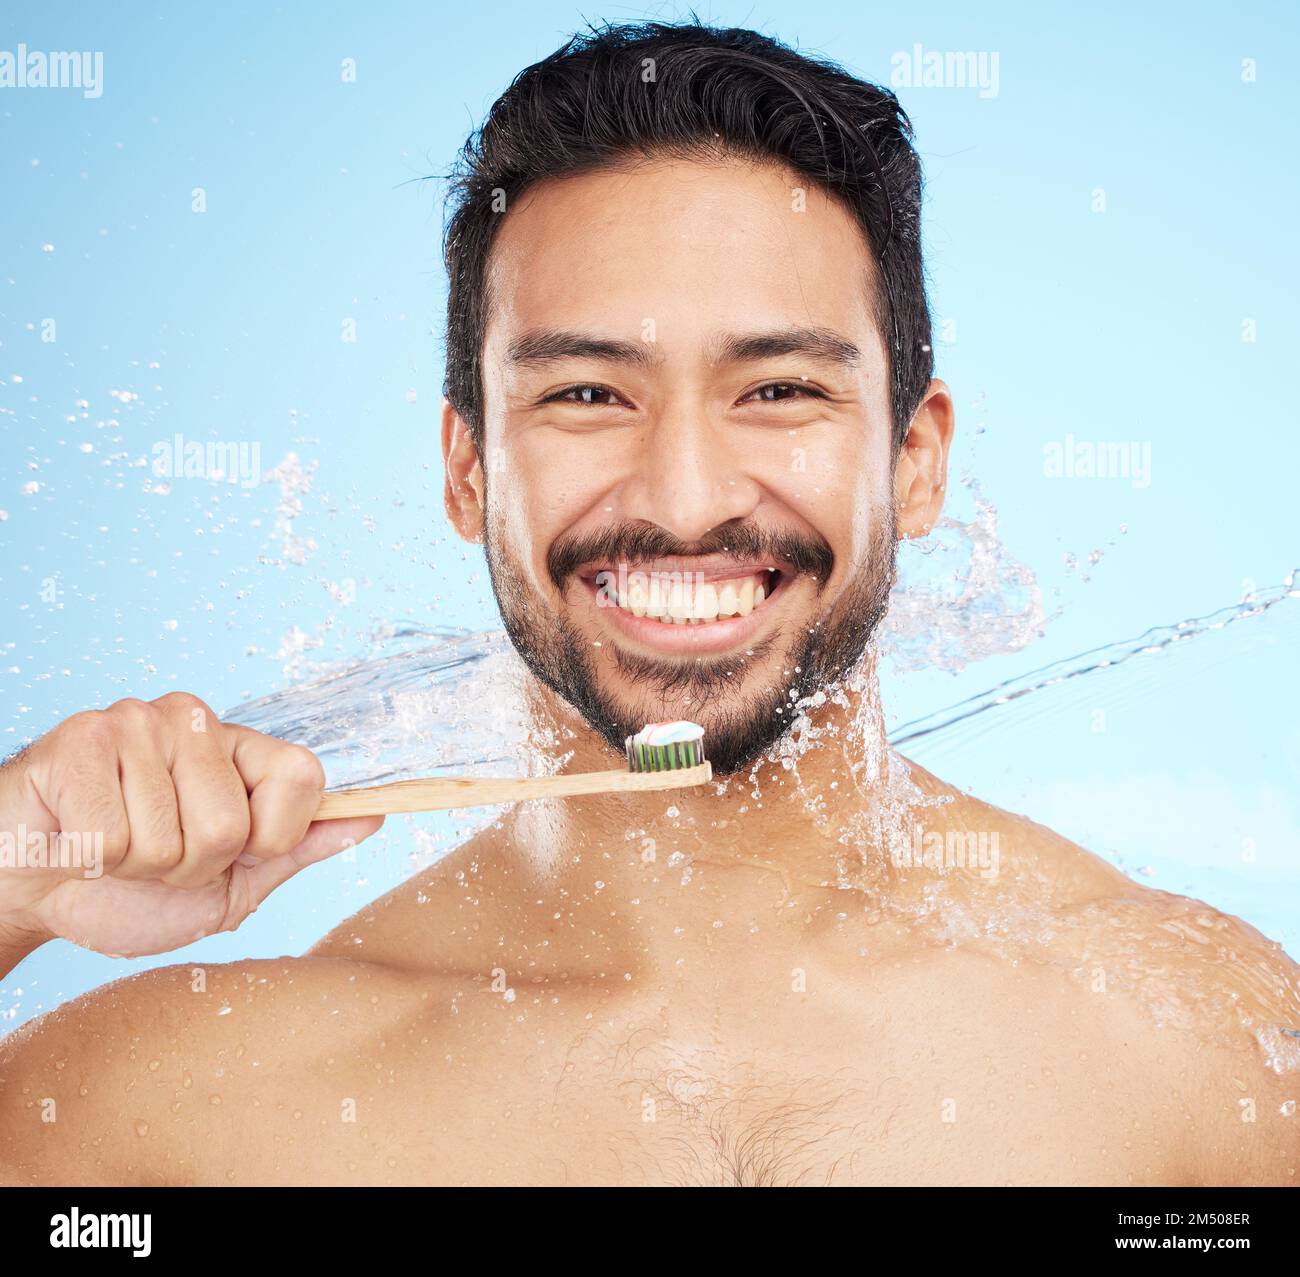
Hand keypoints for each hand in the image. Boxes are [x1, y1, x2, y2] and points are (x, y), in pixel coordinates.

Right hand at [0, 693, 380, 957]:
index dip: (272, 836)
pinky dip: (93, 858)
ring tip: (115, 847)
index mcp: (241, 747)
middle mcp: (195, 720)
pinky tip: (80, 837)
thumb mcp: (234, 882)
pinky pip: (113, 834)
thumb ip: (299, 848)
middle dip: (193, 865)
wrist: (35, 891)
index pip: (304, 776)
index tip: (235, 848)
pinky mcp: (79, 740)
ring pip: (171, 835)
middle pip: (233, 824)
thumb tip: (377, 816)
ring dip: (140, 865)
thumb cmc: (132, 888)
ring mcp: (136, 721)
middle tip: (155, 856)